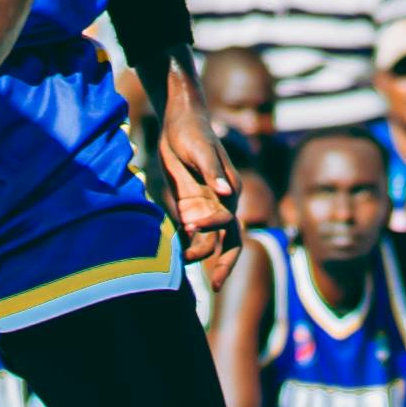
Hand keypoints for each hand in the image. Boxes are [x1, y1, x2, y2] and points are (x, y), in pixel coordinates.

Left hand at [139, 63, 242, 288]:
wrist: (179, 119)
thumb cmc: (192, 131)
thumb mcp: (200, 148)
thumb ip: (213, 172)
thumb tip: (230, 193)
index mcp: (231, 190)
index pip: (228, 220)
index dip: (211, 227)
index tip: (189, 223)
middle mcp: (223, 201)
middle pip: (231, 240)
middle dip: (225, 263)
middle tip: (216, 287)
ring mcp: (208, 205)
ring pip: (211, 240)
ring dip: (199, 254)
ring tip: (181, 264)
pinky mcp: (191, 204)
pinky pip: (193, 232)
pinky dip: (186, 243)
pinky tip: (173, 253)